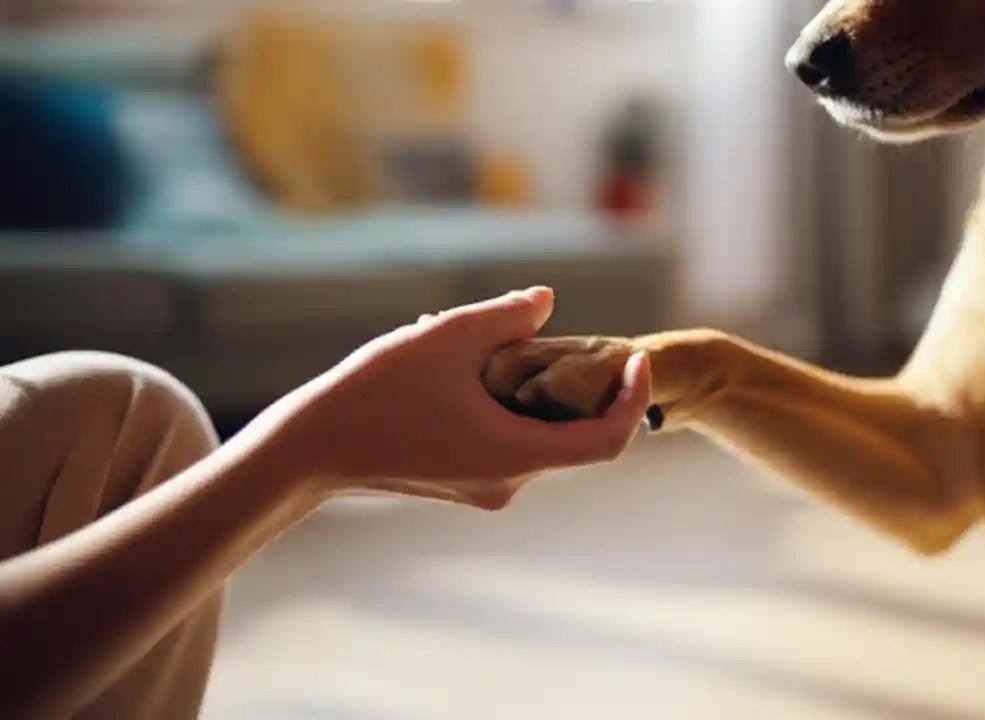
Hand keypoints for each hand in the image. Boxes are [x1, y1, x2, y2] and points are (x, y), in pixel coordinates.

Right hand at [251, 288, 651, 509]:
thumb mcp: (446, 336)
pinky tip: (446, 361)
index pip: (608, 441)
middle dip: (561, 374)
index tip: (633, 358)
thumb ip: (507, 315)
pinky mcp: (460, 482)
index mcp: (517, 455)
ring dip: (518, 381)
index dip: (633, 398)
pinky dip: (493, 399)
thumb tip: (546, 300)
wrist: (307, 452)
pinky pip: (499, 436)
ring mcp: (484, 488)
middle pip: (568, 430)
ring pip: (528, 427)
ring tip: (464, 335)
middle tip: (529, 327)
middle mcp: (509, 483)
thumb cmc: (375, 392)